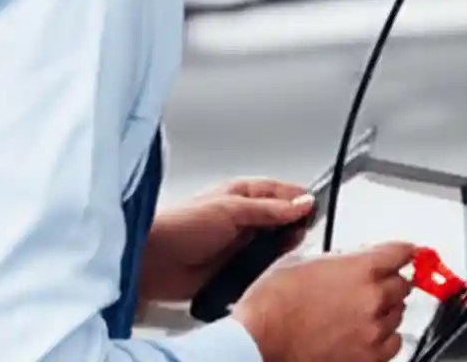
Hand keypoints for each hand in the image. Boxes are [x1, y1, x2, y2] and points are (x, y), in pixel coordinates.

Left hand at [140, 178, 314, 302]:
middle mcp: (245, 218)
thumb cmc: (179, 226)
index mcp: (244, 195)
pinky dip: (267, 271)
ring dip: (280, 251)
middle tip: (294, 235)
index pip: (284, 194)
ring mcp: (241, 245)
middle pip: (285, 221)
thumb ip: (270, 209)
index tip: (316, 210)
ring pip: (276, 247)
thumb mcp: (232, 209)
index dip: (302, 201)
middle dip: (294, 228)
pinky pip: (262, 270)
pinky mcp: (236, 269)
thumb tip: (304, 203)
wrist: (150, 263)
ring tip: (277, 254)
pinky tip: (267, 271)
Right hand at [233, 242, 416, 361]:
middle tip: (373, 285)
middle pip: (402, 284)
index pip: (400, 252)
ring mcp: (372, 331)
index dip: (401, 252)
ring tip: (361, 312)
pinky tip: (367, 335)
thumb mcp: (302, 262)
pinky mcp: (367, 358)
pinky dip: (383, 338)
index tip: (403, 254)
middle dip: (389, 282)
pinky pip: (392, 344)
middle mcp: (373, 298)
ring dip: (385, 310)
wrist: (257, 343)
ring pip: (398, 314)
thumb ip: (337, 259)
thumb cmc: (271, 306)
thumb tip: (349, 259)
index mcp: (360, 269)